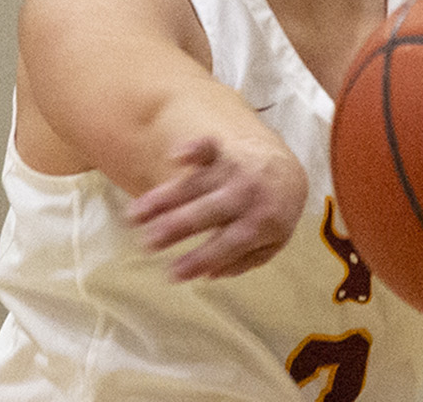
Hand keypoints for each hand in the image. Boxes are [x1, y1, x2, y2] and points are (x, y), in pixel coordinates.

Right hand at [126, 136, 307, 280]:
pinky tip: (176, 158)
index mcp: (261, 223)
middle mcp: (246, 195)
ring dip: (163, 198)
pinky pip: (208, 147)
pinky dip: (194, 150)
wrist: (288, 170)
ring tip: (134, 214)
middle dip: (175, 227)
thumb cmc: (272, 215)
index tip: (172, 274)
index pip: (227, 244)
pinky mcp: (223, 150)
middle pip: (206, 212)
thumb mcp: (270, 245)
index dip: (199, 259)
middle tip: (147, 242)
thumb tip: (209, 275)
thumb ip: (243, 261)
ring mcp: (233, 170)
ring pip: (194, 185)